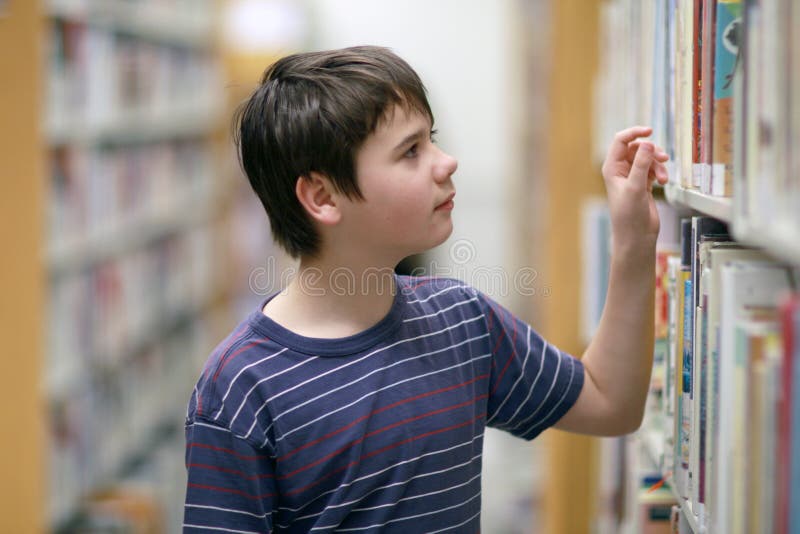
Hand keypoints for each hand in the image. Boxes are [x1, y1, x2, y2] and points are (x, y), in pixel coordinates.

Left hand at [601, 126, 668, 249]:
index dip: (635, 133)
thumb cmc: (629, 215)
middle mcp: (620, 170)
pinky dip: (660, 172)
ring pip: (647, 158)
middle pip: (637, 148)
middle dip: (651, 152)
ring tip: (664, 178)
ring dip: (658, 164)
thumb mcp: (636, 187)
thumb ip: (641, 164)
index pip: (621, 141)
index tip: (650, 131)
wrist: (636, 236)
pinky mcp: (643, 184)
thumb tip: (647, 143)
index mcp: (611, 168)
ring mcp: (632, 177)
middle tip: (663, 158)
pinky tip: (664, 182)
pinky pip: (653, 168)